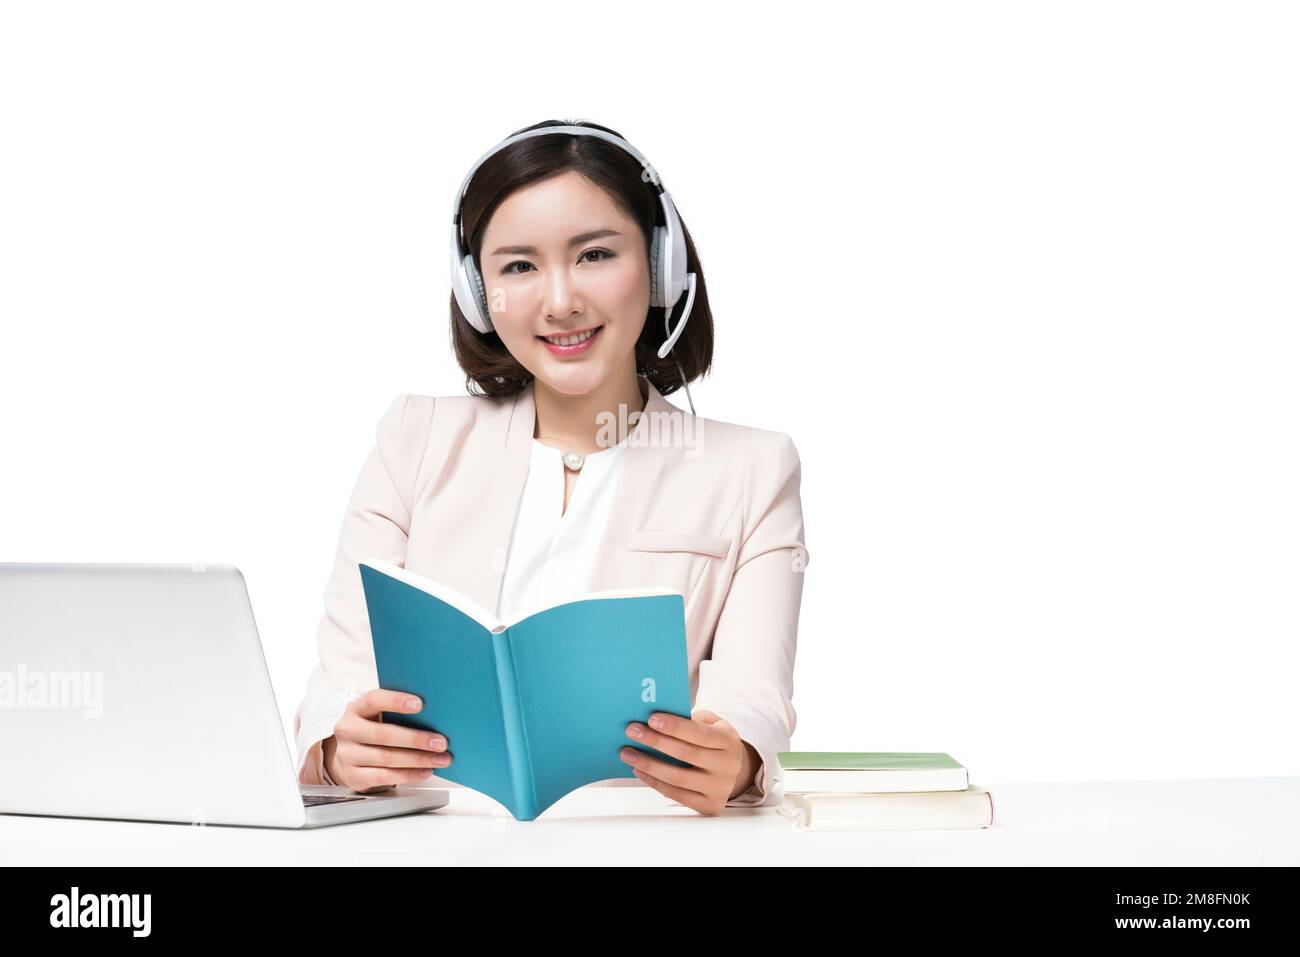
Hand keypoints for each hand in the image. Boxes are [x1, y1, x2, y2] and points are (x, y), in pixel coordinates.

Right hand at [323, 689, 452, 792]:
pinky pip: (385, 777)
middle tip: (441, 742)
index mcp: (356, 708)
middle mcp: (348, 730)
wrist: (350, 756)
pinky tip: (425, 771)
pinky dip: (409, 775)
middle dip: (416, 739)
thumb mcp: (379, 716)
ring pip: (387, 758)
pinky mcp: (353, 777)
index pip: (374, 700)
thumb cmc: (374, 729)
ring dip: (418, 760)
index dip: (396, 701)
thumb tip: (436, 716)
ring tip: (440, 759)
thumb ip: (399, 713)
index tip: (420, 704)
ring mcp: (347, 755)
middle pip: (384, 734)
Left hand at [620, 708, 757, 814]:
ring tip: (627, 753)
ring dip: (649, 764)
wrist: (732, 768)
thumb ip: (690, 719)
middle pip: (687, 754)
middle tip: (632, 732)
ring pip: (678, 778)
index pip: (699, 733)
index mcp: (729, 740)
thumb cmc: (713, 741)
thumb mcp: (710, 723)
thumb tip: (656, 720)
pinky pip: (676, 795)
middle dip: (656, 742)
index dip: (675, 726)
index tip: (651, 718)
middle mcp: (728, 765)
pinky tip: (639, 770)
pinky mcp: (709, 805)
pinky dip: (654, 782)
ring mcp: (720, 788)